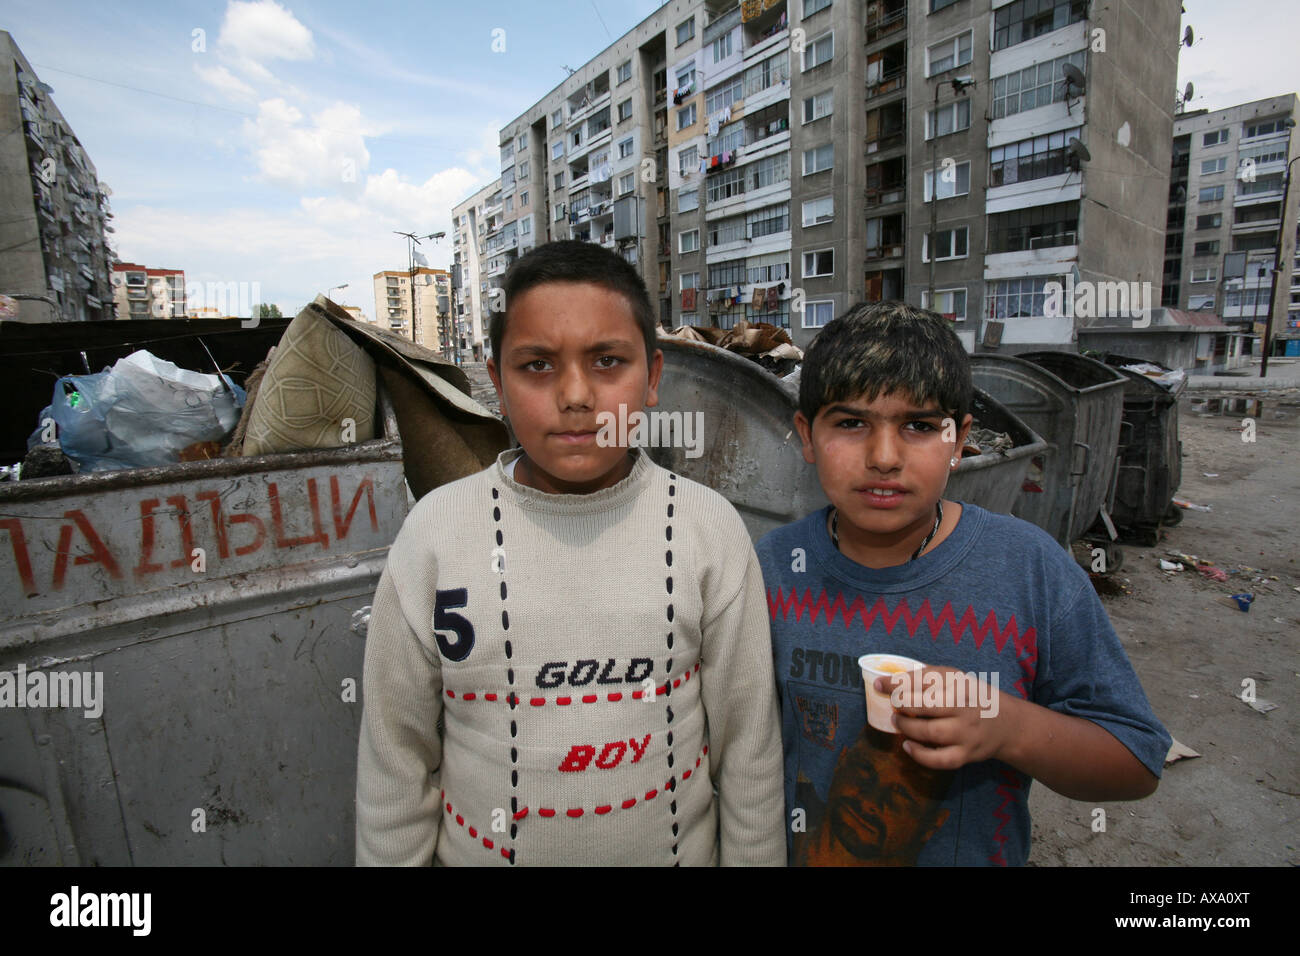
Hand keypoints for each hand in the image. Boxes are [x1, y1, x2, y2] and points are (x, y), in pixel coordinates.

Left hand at [874, 664, 1017, 769]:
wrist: (1007, 724)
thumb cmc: (972, 698)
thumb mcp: (957, 679)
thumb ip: (929, 677)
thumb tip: (892, 678)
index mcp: (962, 685)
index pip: (927, 679)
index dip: (899, 682)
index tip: (879, 684)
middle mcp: (965, 708)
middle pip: (929, 705)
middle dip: (903, 703)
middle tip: (892, 704)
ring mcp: (966, 733)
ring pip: (932, 732)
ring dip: (907, 727)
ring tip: (897, 722)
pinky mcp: (967, 755)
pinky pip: (940, 759)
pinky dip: (920, 755)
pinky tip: (908, 746)